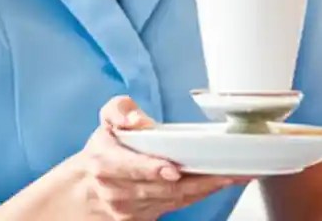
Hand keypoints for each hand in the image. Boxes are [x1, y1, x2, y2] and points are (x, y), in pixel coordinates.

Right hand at [68, 95, 249, 219]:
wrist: (87, 190)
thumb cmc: (104, 152)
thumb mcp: (106, 122)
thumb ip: (119, 111)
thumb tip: (136, 119)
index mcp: (105, 162)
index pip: (131, 167)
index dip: (152, 169)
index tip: (173, 169)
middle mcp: (117, 190)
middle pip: (162, 188)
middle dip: (197, 180)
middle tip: (227, 171)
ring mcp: (130, 210)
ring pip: (175, 200)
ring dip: (207, 188)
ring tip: (233, 175)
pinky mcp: (144, 219)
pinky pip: (178, 206)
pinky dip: (201, 194)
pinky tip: (220, 183)